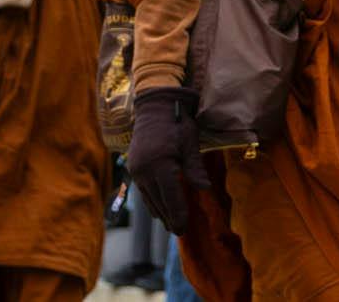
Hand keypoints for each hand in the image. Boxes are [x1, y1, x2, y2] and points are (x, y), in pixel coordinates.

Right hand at [128, 87, 210, 234]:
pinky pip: (142, 190)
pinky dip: (151, 200)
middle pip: (158, 201)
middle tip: (179, 231)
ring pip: (148, 197)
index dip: (178, 215)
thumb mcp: (190, 143)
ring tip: (169, 224)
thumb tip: (205, 189)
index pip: (171, 197)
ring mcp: (137, 169)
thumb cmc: (177, 123)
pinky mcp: (133, 166)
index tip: (183, 230)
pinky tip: (158, 207)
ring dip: (159, 211)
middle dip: (169, 218)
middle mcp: (145, 170)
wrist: (153, 106)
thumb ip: (195, 168)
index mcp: (161, 165)